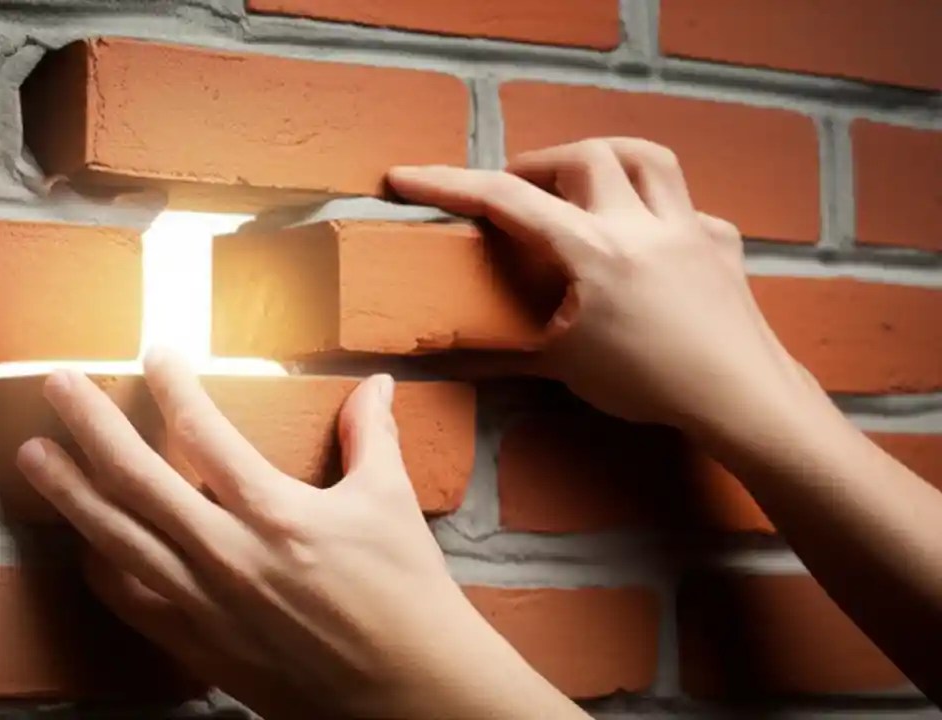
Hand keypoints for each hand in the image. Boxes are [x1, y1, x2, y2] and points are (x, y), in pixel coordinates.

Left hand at [15, 352, 579, 718]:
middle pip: (135, 478)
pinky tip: (83, 542)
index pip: (205, 432)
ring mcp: (204, 606)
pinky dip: (98, 567)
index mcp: (278, 514)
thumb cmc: (406, 597)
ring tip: (33, 455)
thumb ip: (372, 436)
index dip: (174, 385)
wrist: (408, 696)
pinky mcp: (197, 646)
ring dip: (68, 492)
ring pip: (115, 539)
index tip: (155, 355)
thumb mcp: (392, 504)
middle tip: (57, 384)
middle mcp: (227, 556)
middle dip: (88, 424)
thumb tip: (375, 383)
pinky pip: (128, 601)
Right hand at [389, 139, 821, 431]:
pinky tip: (648, 243)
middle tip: (518, 192)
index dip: (450, 184)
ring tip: (582, 183)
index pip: (508, 201)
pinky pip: (684, 207)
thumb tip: (445, 357)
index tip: (405, 177)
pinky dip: (656, 211)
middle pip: (583, 155)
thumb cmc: (649, 385)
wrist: (742, 398)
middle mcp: (640, 223)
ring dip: (605, 159)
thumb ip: (503, 352)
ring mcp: (687, 226)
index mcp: (593, 250)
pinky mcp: (721, 242)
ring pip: (645, 157)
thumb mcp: (564, 369)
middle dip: (540, 163)